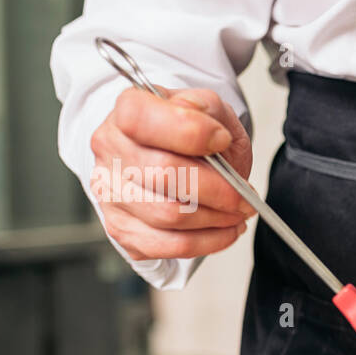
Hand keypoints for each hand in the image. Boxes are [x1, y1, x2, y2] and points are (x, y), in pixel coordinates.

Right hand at [89, 87, 254, 260]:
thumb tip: (213, 135)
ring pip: (170, 215)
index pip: (143, 120)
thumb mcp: (208, 109)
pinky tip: (225, 230)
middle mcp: (110, 151)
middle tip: (245, 195)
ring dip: (217, 218)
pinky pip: (169, 245)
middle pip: (164, 174)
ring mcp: (110, 192)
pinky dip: (208, 241)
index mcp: (126, 110)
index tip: (222, 140)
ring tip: (238, 212)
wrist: (176, 159)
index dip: (190, 132)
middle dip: (219, 189)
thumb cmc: (192, 136)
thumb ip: (208, 110)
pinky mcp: (122, 228)